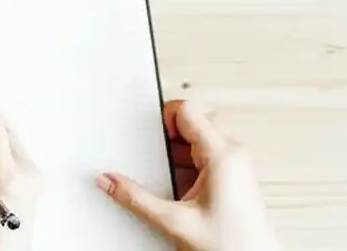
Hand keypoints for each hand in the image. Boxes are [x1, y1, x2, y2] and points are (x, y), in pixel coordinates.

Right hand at [96, 100, 280, 250]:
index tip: (148, 134)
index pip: (186, 109)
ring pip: (201, 138)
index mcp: (222, 154)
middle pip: (194, 120)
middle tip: (158, 158)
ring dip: (181, 153)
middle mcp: (233, 154)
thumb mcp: (174, 220)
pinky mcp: (236, 176)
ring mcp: (237, 164)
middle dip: (171, 137)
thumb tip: (109, 181)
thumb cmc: (233, 244)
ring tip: (172, 179)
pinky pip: (208, 155)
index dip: (161, 117)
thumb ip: (135, 198)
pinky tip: (185, 189)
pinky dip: (190, 166)